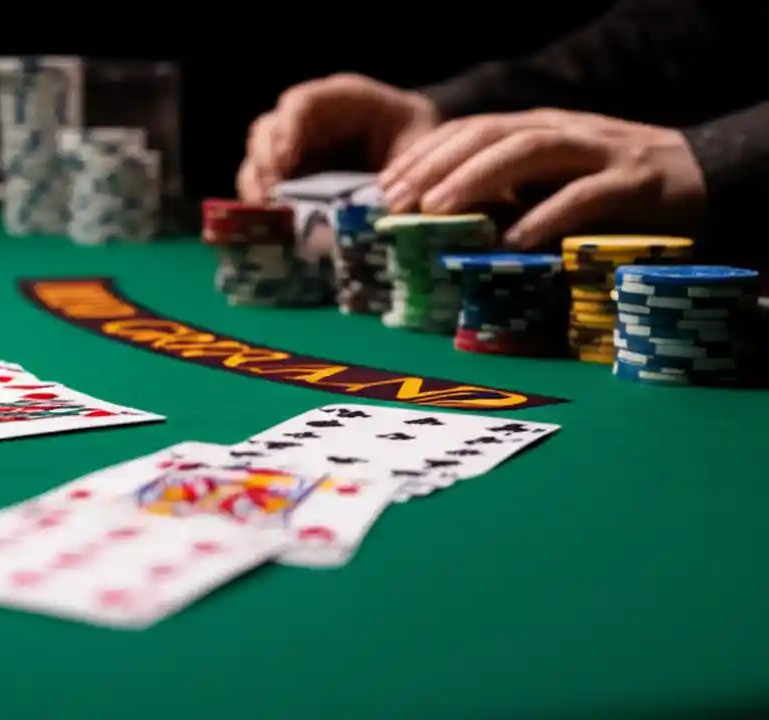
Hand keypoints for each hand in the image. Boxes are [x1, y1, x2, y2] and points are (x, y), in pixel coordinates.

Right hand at [236, 74, 439, 201]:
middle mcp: (310, 120)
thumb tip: (382, 208)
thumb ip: (402, 168)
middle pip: (268, 129)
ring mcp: (297, 148)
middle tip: (270, 195)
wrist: (426, 150)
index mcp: (343, 99)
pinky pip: (265, 185)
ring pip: (259, 157)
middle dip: (264, 160)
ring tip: (267, 213)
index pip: (301, 103)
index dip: (287, 130)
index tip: (284, 162)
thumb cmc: (421, 140)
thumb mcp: (420, 146)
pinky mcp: (293, 176)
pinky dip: (263, 203)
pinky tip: (272, 222)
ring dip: (257, 185)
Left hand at [377, 109, 707, 246]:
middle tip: (398, 202)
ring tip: (438, 209)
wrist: (705, 182)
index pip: (470, 130)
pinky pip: (585, 195)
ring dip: (477, 178)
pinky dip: (546, 216)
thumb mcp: (551, 186)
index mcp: (539, 129)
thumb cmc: (612, 193)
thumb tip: (436, 223)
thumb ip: (505, 196)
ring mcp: (601, 153)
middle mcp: (565, 132)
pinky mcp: (635, 184)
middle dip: (437, 167)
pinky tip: (513, 241)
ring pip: (531, 150)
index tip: (384, 188)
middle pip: (490, 134)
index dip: (424, 156)